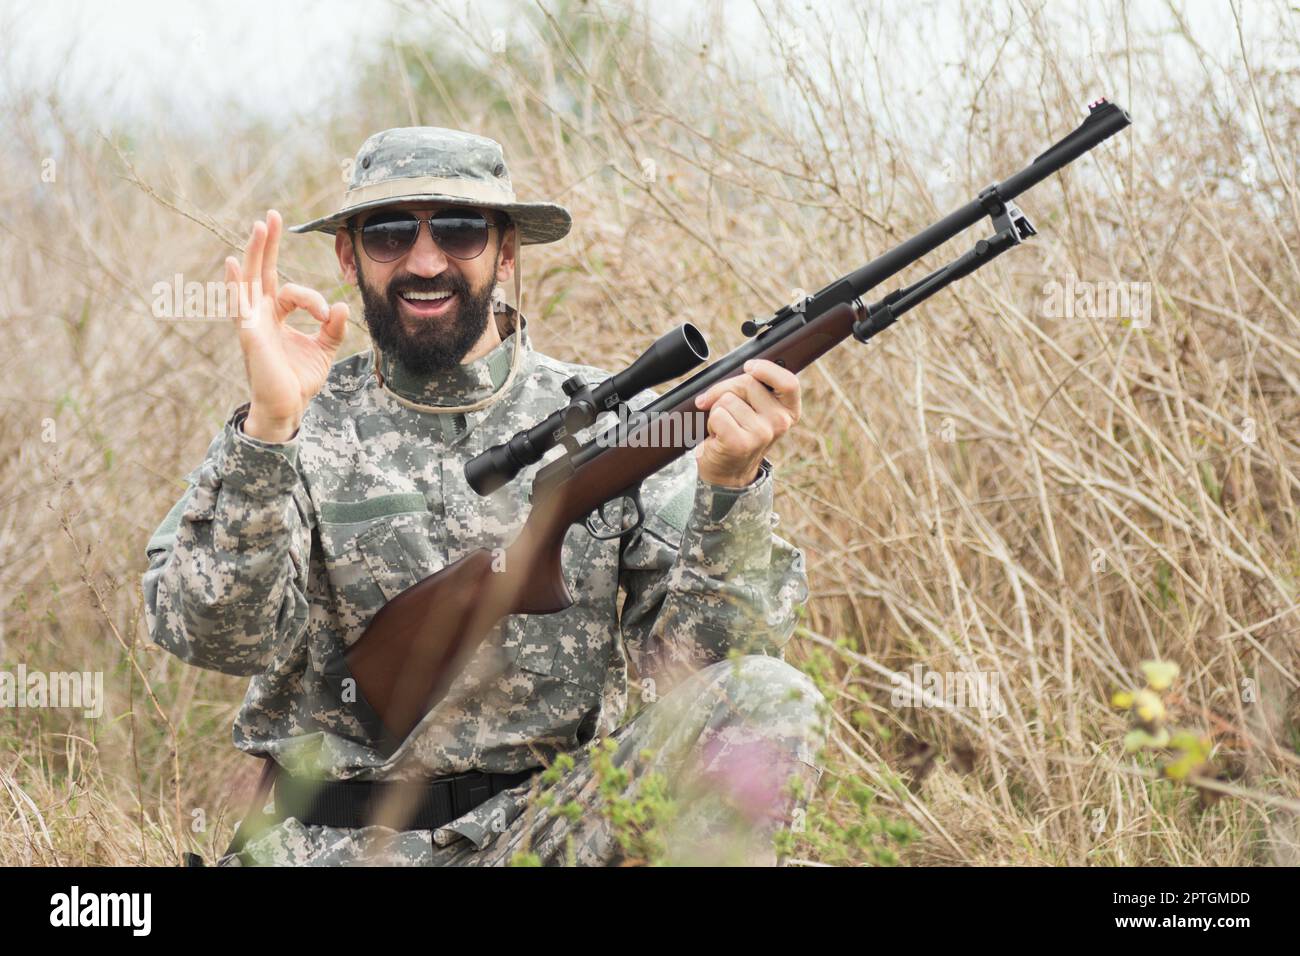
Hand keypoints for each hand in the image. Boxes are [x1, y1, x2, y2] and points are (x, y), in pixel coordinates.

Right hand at [226, 210, 349, 441]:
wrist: (288, 407)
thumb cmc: (299, 379)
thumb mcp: (323, 349)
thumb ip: (332, 327)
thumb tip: (340, 304)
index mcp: (276, 316)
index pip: (291, 291)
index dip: (313, 300)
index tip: (326, 314)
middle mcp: (260, 314)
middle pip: (261, 271)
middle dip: (268, 243)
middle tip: (272, 215)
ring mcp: (251, 321)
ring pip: (250, 279)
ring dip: (255, 252)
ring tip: (260, 226)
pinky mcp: (249, 333)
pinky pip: (239, 304)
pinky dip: (235, 284)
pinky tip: (232, 263)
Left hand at [693, 359, 799, 486]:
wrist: (728, 472)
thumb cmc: (738, 433)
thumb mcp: (755, 410)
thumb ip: (753, 389)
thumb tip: (734, 374)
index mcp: (788, 411)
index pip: (788, 383)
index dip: (767, 369)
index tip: (749, 367)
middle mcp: (780, 423)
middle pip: (747, 382)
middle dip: (725, 388)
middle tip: (721, 406)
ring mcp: (762, 434)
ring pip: (727, 398)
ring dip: (717, 409)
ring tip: (724, 425)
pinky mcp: (740, 443)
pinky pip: (717, 414)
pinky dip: (710, 421)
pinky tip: (718, 435)